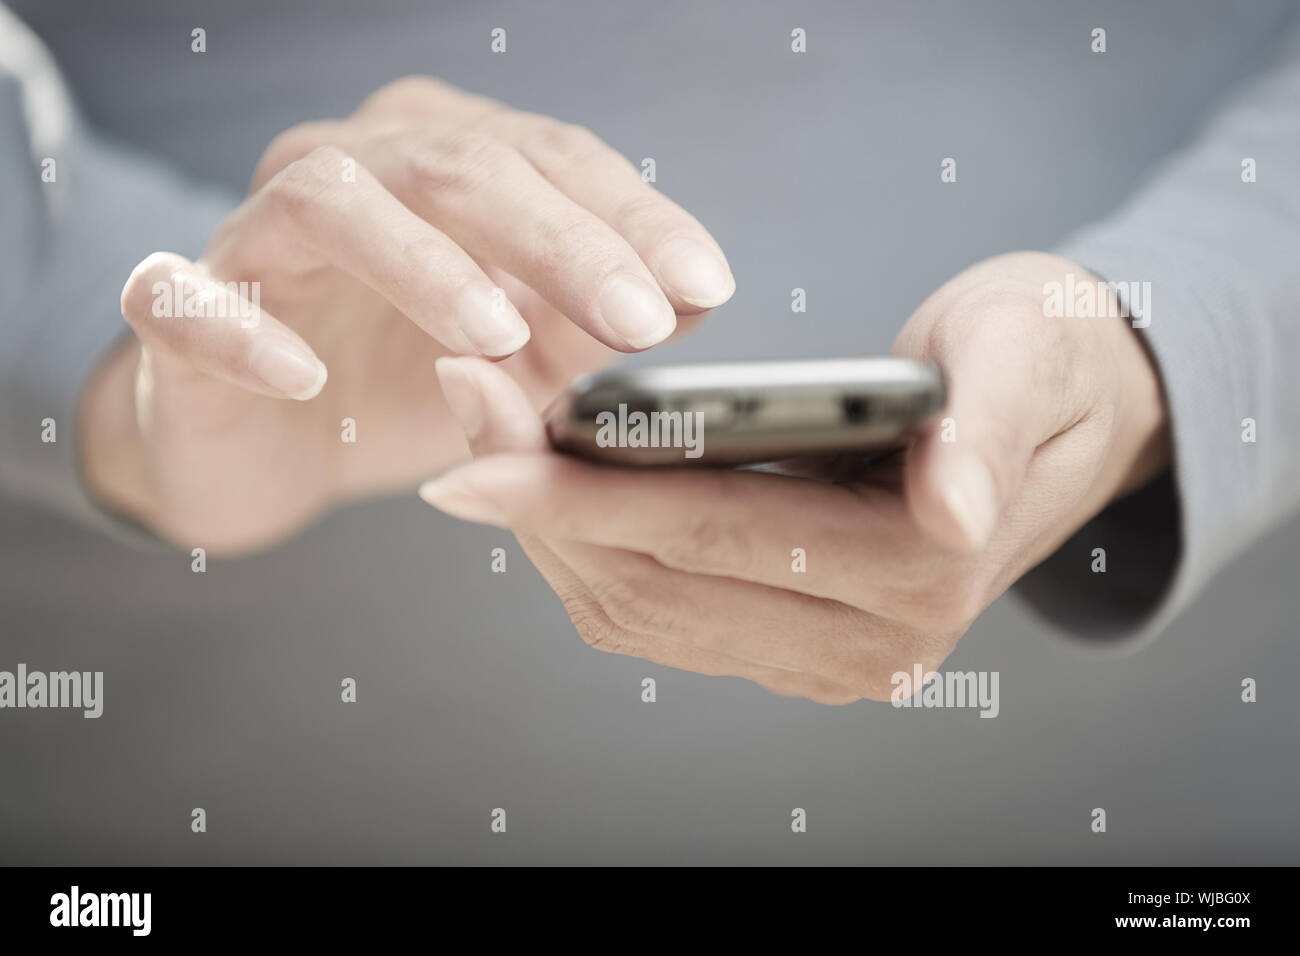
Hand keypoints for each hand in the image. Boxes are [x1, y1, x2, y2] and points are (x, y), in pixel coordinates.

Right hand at [81, 76, 733, 552]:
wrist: (268, 447)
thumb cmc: (402, 386)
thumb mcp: (522, 362)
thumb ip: (595, 327)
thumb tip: (697, 296)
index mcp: (441, 165)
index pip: (550, 161)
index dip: (632, 218)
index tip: (705, 285)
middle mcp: (351, 170)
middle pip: (457, 167)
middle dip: (559, 242)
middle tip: (635, 320)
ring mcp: (256, 233)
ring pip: (330, 201)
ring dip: (421, 265)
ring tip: (493, 340)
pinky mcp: (179, 307)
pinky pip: (190, 298)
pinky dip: (247, 331)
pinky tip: (307, 376)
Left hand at [417, 252, 1170, 703]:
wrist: (1065, 416)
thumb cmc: (1036, 356)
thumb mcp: (1026, 348)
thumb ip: (986, 426)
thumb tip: (948, 508)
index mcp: (921, 570)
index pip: (716, 537)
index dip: (586, 500)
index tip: (476, 458)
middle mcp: (870, 644)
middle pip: (655, 583)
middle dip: (539, 502)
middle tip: (462, 398)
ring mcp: (831, 661)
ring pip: (641, 612)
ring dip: (549, 529)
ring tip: (487, 426)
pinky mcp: (798, 650)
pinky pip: (661, 617)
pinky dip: (590, 551)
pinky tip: (547, 482)